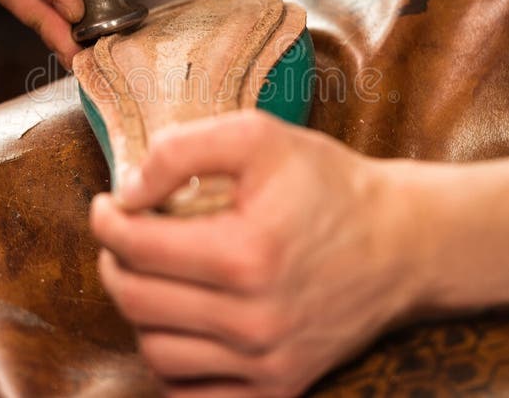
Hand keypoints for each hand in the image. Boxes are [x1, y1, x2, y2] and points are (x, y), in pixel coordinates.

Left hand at [90, 111, 425, 396]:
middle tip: (122, 237)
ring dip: (139, 311)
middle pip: (137, 300)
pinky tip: (179, 325)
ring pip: (156, 351)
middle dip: (114, 261)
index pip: (137, 246)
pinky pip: (191, 394)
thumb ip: (182, 151)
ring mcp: (267, 361)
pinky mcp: (279, 386)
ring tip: (153, 277)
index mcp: (246, 254)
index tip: (108, 205)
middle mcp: (255, 319)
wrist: (401, 242)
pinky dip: (171, 363)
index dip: (107, 221)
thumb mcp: (260, 137)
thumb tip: (129, 193)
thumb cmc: (329, 186)